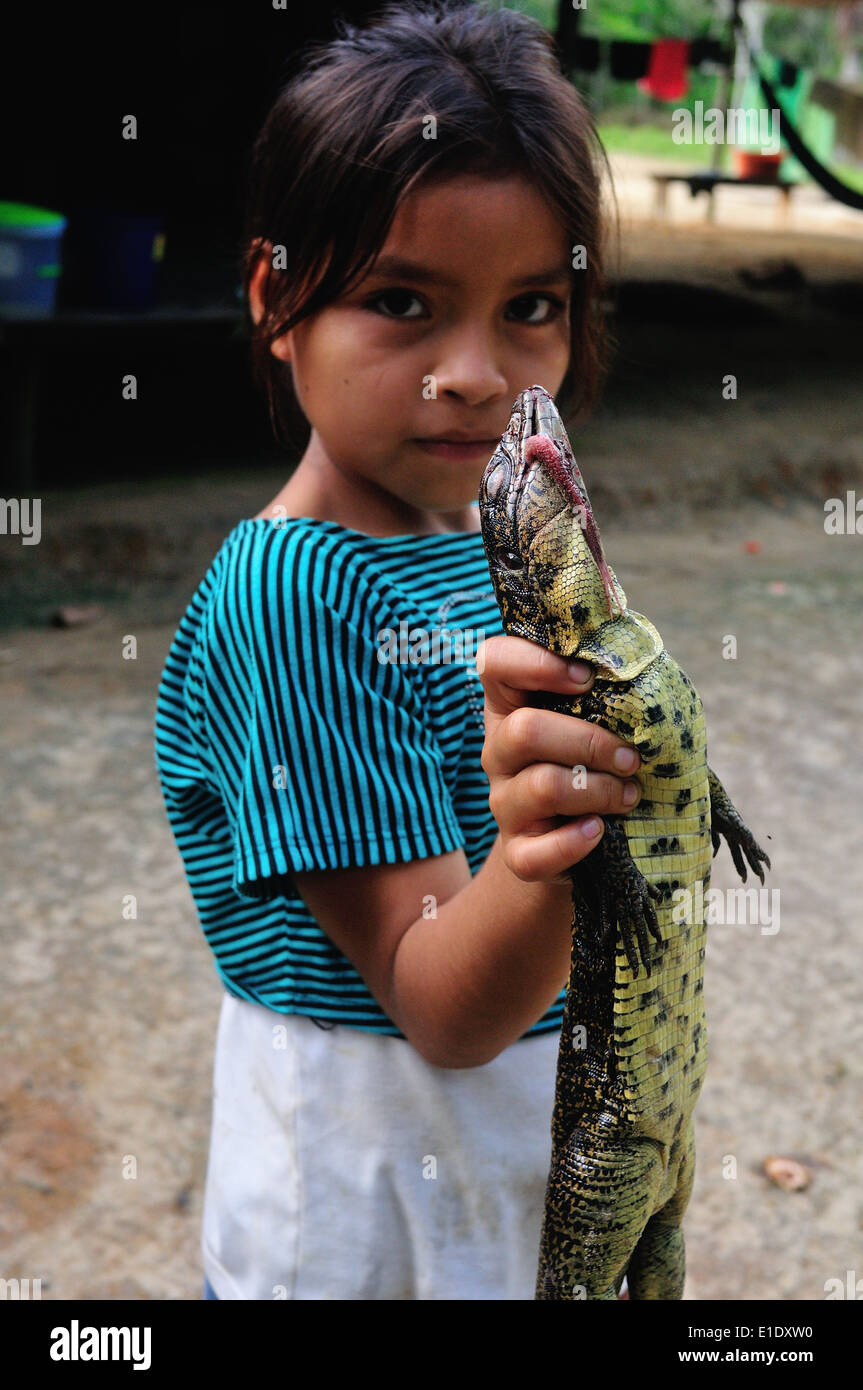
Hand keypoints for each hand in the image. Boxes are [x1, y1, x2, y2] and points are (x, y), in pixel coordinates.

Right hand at [477, 635, 641, 885]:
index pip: (494, 661)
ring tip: (630, 795)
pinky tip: (598, 831)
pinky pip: (537, 852)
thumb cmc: (600, 765)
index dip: (533, 662)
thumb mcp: (599, 719)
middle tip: (631, 758)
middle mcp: (499, 750)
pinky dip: (573, 842)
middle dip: (591, 742)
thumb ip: (610, 687)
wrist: (583, 847)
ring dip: (598, 789)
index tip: (585, 676)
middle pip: (525, 731)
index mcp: (513, 704)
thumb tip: (643, 653)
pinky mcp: (518, 852)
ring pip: (542, 786)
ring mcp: (504, 802)